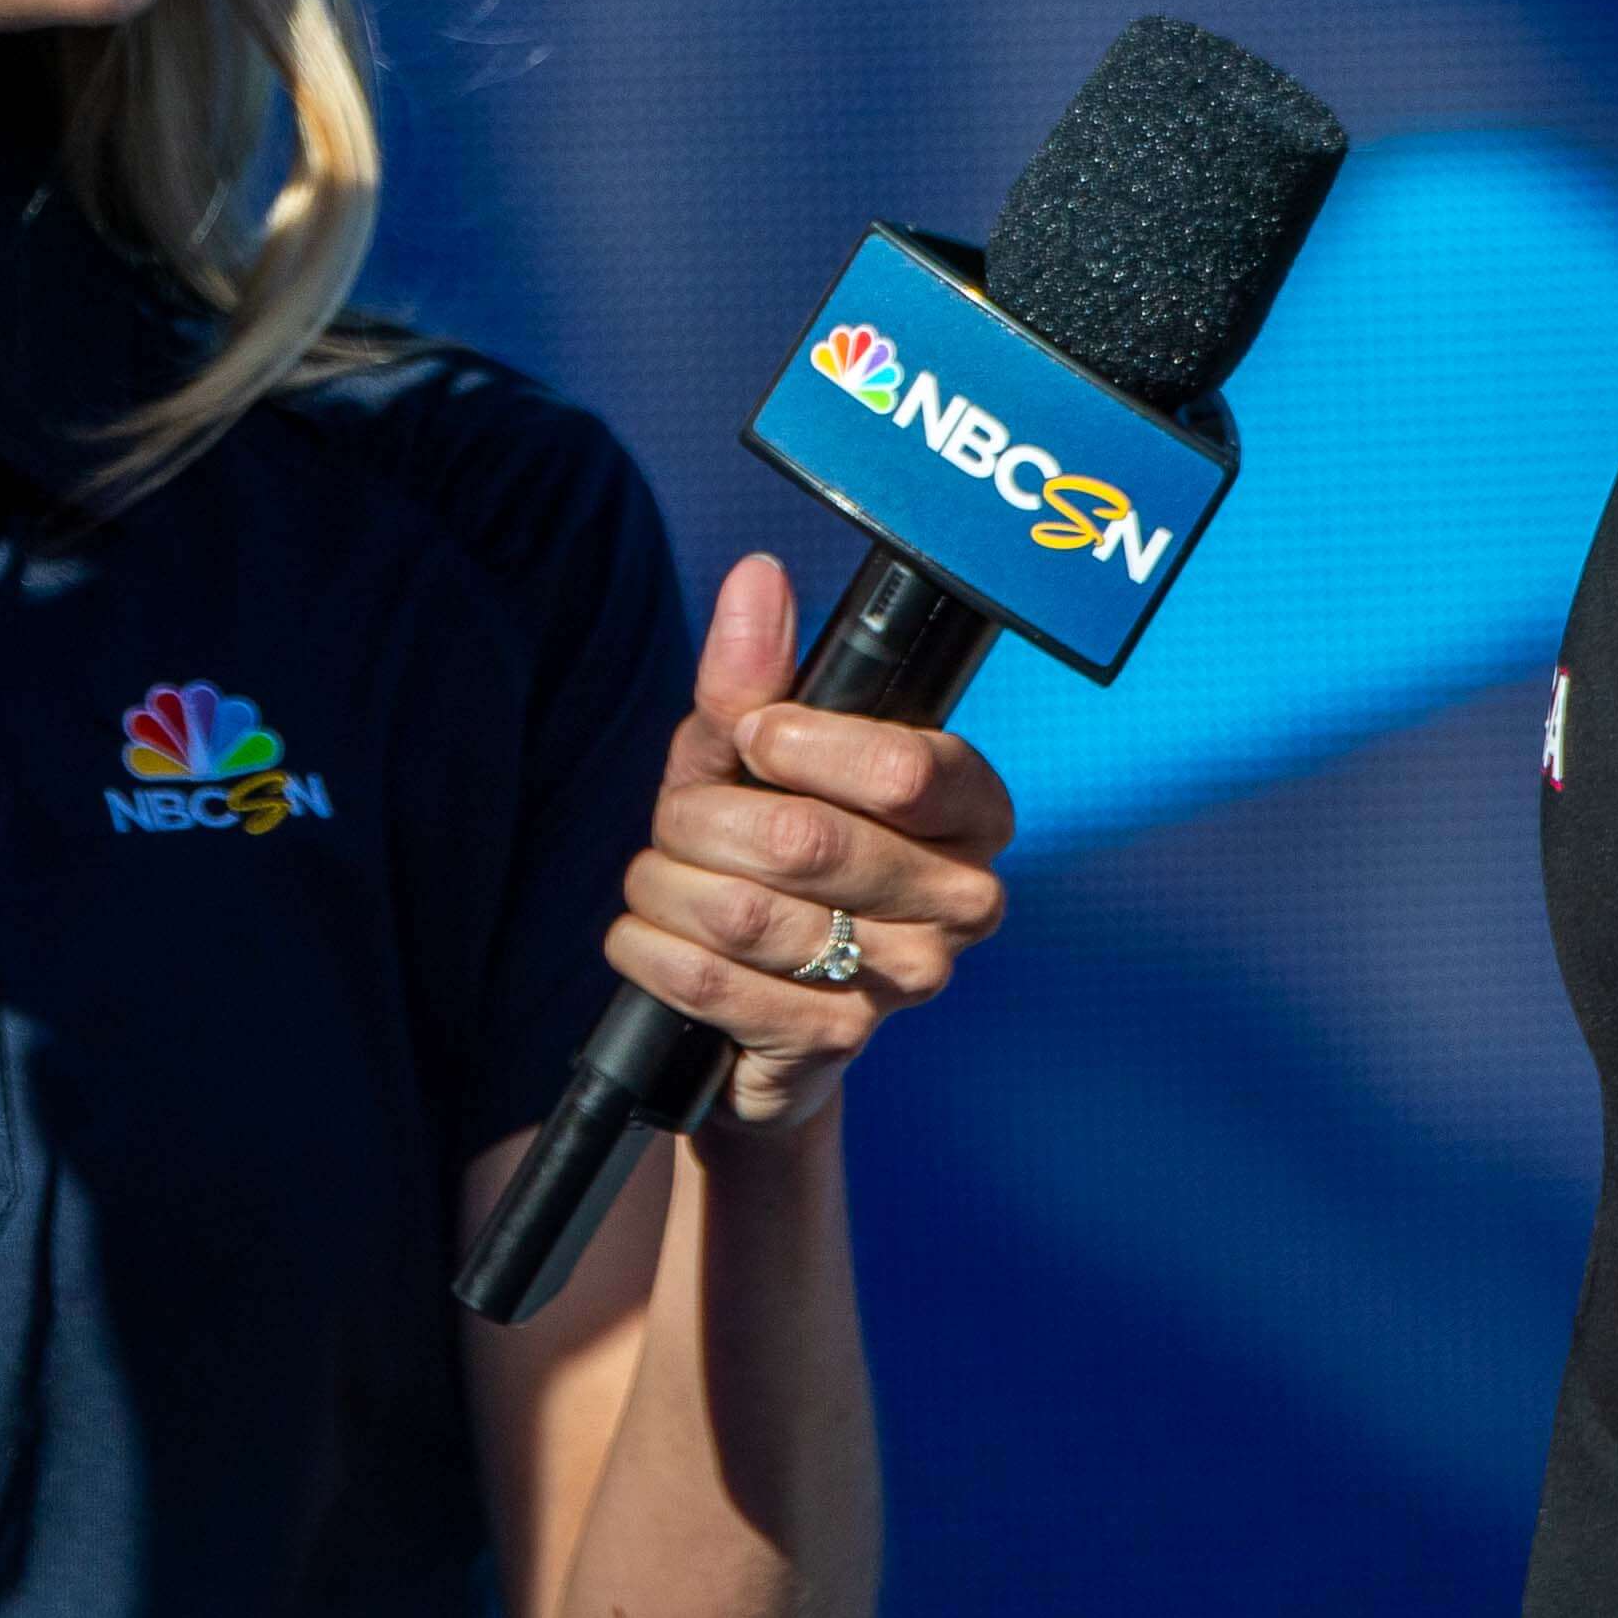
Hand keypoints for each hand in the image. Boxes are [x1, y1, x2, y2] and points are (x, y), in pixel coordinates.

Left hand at [600, 552, 1015, 1131]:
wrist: (756, 1010)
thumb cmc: (763, 854)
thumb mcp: (754, 760)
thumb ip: (755, 674)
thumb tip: (757, 576)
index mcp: (971, 808)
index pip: (905, 770)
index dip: (798, 745)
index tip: (753, 739)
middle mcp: (962, 898)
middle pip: (800, 839)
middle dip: (699, 819)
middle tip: (684, 820)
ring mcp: (907, 980)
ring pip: (742, 910)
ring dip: (663, 884)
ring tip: (662, 878)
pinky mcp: (838, 1042)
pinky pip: (707, 980)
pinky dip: (646, 947)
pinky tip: (648, 937)